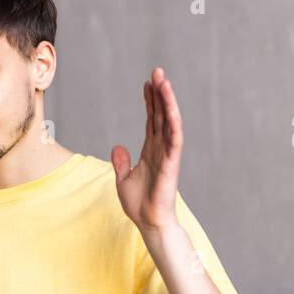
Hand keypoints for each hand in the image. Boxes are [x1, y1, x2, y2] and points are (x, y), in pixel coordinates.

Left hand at [111, 67, 181, 233]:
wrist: (149, 222)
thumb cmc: (139, 204)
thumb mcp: (123, 180)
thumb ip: (122, 162)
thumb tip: (118, 146)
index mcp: (151, 150)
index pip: (151, 120)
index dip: (150, 101)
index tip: (146, 83)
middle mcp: (161, 148)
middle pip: (161, 115)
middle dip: (160, 93)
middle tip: (157, 71)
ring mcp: (168, 154)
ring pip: (170, 122)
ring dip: (168, 102)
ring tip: (163, 81)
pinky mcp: (172, 163)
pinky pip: (175, 138)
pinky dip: (173, 122)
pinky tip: (170, 107)